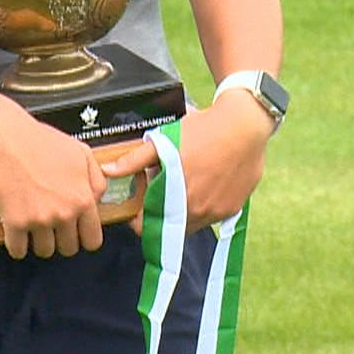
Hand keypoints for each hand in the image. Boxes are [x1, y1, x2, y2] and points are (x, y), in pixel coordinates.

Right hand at [0, 114, 107, 259]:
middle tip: (51, 225)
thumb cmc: (40, 141)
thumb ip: (96, 179)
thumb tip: (98, 199)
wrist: (4, 137)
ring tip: (33, 225)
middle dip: (61, 239)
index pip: (93, 240)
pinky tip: (15, 233)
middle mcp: (64, 213)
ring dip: (38, 241)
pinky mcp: (14, 222)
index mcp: (82, 199)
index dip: (84, 238)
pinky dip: (16, 245)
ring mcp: (39, 220)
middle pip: (68, 248)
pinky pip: (18, 250)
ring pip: (44, 251)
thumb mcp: (80, 152)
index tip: (76, 233)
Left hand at [100, 91, 273, 232]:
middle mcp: (199, 212)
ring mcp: (218, 212)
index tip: (140, 204)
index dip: (141, 218)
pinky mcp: (234, 208)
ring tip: (183, 184)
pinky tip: (204, 183)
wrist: (245, 125)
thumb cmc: (203, 130)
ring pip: (192, 222)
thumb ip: (134, 160)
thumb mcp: (164, 141)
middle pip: (171, 227)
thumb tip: (107, 171)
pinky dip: (203, 205)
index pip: (151, 228)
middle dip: (161, 212)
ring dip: (183, 211)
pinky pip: (211, 215)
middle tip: (161, 189)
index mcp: (178, 199)